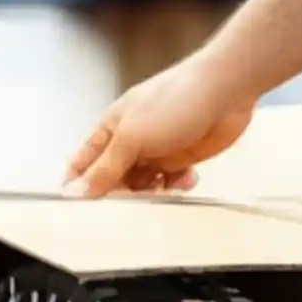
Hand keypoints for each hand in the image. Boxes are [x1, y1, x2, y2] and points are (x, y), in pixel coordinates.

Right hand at [63, 54, 257, 197]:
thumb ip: (103, 168)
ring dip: (150, 193)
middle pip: (112, 181)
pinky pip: (169, 184)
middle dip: (121, 195)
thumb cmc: (175, 101)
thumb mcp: (131, 137)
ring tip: (163, 187)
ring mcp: (155, 150)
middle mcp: (130, 141)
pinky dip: (176, 186)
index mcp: (110, 129)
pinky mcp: (180, 158)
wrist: (226, 90)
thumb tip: (75, 193)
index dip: (79, 187)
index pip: (82, 163)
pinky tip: (186, 177)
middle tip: (133, 201)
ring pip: (141, 186)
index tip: (84, 211)